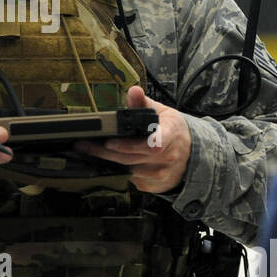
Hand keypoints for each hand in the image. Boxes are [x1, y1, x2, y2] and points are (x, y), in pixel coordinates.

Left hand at [74, 85, 190, 193]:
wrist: (192, 154)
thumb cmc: (173, 130)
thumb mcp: (163, 113)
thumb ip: (144, 103)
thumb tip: (133, 91)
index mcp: (170, 135)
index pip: (152, 143)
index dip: (130, 145)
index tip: (110, 142)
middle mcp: (167, 157)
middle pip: (131, 158)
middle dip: (105, 152)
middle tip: (85, 145)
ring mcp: (162, 174)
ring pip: (129, 170)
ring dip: (109, 162)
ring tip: (91, 151)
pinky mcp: (155, 185)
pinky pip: (133, 180)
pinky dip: (121, 171)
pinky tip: (110, 162)